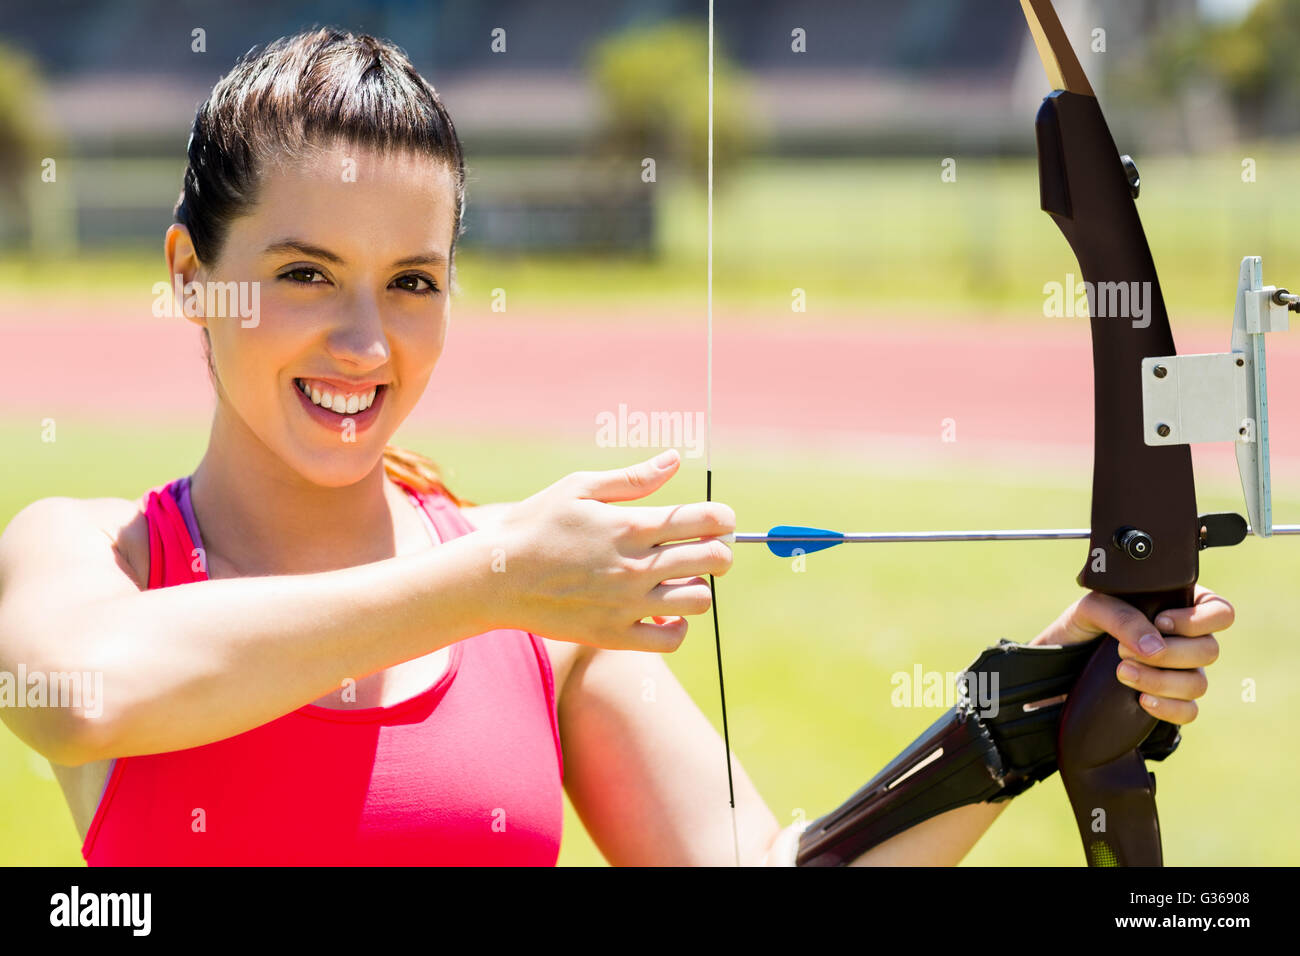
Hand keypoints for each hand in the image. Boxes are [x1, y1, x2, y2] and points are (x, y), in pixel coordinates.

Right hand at [488, 449, 734, 650]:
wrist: (493, 578)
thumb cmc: (534, 524)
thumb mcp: (578, 488)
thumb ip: (632, 479)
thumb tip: (674, 460)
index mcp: (629, 526)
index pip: (705, 520)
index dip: (722, 518)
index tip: (717, 520)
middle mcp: (634, 567)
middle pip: (713, 560)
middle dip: (719, 550)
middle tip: (705, 548)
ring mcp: (626, 605)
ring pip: (698, 599)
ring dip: (697, 586)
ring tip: (677, 578)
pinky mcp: (614, 636)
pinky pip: (671, 638)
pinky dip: (677, 625)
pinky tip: (662, 610)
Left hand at [1029, 586, 1232, 724]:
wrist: (1057, 664)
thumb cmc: (1079, 627)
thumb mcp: (1092, 610)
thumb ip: (1122, 617)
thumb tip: (1154, 646)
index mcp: (1175, 607)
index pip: (1219, 611)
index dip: (1198, 620)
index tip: (1161, 621)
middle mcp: (1184, 641)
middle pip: (1210, 650)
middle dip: (1170, 653)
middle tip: (1125, 650)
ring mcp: (1180, 673)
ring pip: (1198, 683)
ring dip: (1161, 680)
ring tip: (1122, 672)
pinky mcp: (1168, 701)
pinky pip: (1189, 711)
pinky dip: (1168, 707)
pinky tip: (1142, 700)